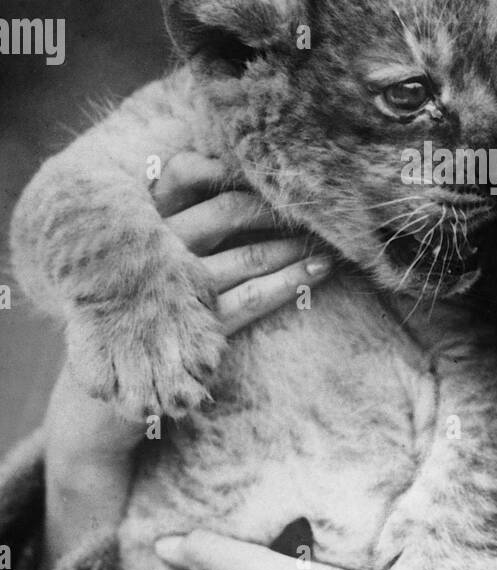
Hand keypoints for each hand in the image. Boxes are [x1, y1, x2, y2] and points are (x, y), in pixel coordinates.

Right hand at [41, 151, 333, 564]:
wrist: (96, 402)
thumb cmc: (126, 327)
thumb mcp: (137, 273)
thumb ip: (170, 231)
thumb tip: (218, 189)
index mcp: (139, 228)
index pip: (181, 174)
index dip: (225, 167)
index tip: (266, 169)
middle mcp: (155, 252)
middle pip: (225, 210)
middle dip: (274, 207)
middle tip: (311, 204)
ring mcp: (173, 292)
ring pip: (245, 255)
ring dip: (292, 247)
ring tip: (326, 241)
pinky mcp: (192, 331)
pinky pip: (249, 300)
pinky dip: (288, 284)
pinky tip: (315, 275)